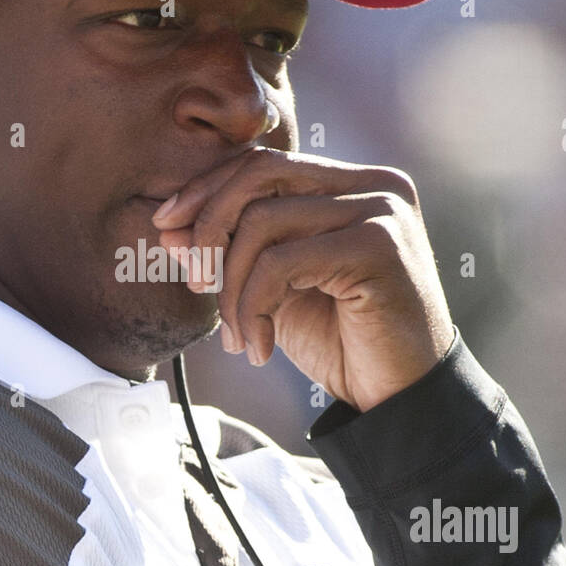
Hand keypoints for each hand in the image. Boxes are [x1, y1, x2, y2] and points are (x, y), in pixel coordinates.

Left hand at [151, 149, 454, 412]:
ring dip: (232, 287)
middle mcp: (374, 185)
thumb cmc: (344, 344)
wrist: (400, 401)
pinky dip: (253, 307)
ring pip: (263, 222)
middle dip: (209, 226)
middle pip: (260, 175)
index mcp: (352, 184)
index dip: (207, 190)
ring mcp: (381, 211)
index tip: (165, 227)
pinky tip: (258, 348)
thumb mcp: (274, 291)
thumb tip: (168, 227)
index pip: (264, 164)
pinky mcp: (379, 246)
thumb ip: (232, 253)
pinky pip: (282, 262)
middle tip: (193, 281)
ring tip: (235, 336)